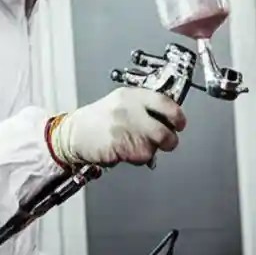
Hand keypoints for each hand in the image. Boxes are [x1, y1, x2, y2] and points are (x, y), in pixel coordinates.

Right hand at [50, 88, 186, 166]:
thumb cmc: (100, 119)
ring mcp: (124, 129)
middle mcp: (129, 110)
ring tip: (138, 145)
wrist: (75, 133)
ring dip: (150, 150)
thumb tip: (170, 116)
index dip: (177, 115)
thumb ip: (145, 106)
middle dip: (170, 140)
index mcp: (132, 96)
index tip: (180, 123)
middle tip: (168, 142)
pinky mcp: (119, 146)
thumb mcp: (122, 102)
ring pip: (153, 146)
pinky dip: (138, 158)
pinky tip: (127, 151)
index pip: (164, 103)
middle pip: (163, 131)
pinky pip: (141, 156)